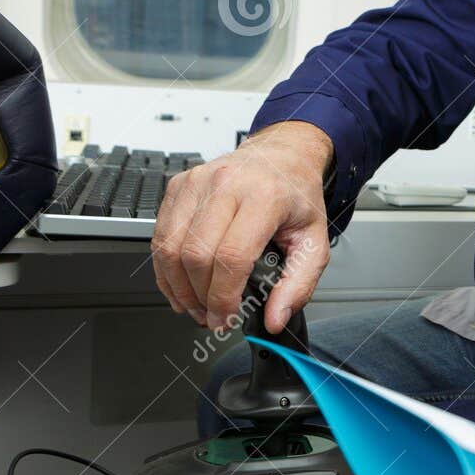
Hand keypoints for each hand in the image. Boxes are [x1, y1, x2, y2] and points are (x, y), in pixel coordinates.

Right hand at [151, 120, 333, 332]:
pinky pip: (160, 236)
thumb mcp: (314, 241)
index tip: (226, 319)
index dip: (223, 297)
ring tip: (197, 307)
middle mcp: (226, 184)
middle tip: (212, 317)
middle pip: (195, 255)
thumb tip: (275, 319)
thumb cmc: (296, 195)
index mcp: (264, 196)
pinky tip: (181, 286)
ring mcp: (197, 182)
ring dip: (178, 287)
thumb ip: (299, 285)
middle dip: (200, 297)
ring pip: (169, 248)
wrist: (282, 155)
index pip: (231, 256)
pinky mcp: (178, 186)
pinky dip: (165, 269)